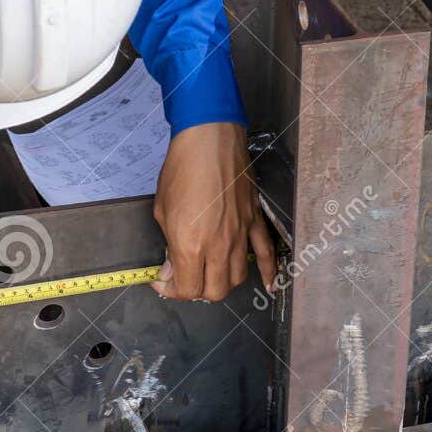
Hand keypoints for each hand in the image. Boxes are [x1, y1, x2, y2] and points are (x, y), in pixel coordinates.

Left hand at [151, 122, 278, 301]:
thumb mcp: (162, 210)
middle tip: (184, 278)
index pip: (187, 288)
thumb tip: (172, 267)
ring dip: (222, 283)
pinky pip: (266, 254)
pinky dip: (269, 273)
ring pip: (238, 278)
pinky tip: (269, 285)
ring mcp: (240, 235)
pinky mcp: (254, 222)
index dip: (170, 290)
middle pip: (214, 291)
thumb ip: (169, 245)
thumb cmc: (181, 170)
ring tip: (210, 274)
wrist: (209, 139)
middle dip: (196, 291)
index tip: (162, 280)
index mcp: (190, 245)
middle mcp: (218, 246)